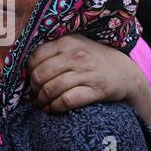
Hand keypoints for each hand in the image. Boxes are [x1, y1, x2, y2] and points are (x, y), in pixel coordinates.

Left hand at [28, 33, 142, 112]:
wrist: (125, 73)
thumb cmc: (92, 60)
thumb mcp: (74, 46)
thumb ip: (52, 51)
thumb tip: (25, 65)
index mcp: (66, 42)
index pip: (35, 57)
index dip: (28, 72)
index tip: (31, 80)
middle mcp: (76, 55)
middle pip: (40, 75)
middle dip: (34, 89)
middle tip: (35, 95)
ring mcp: (87, 72)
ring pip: (51, 88)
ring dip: (42, 100)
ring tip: (41, 104)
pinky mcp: (96, 89)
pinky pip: (67, 100)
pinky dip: (55, 107)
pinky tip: (52, 109)